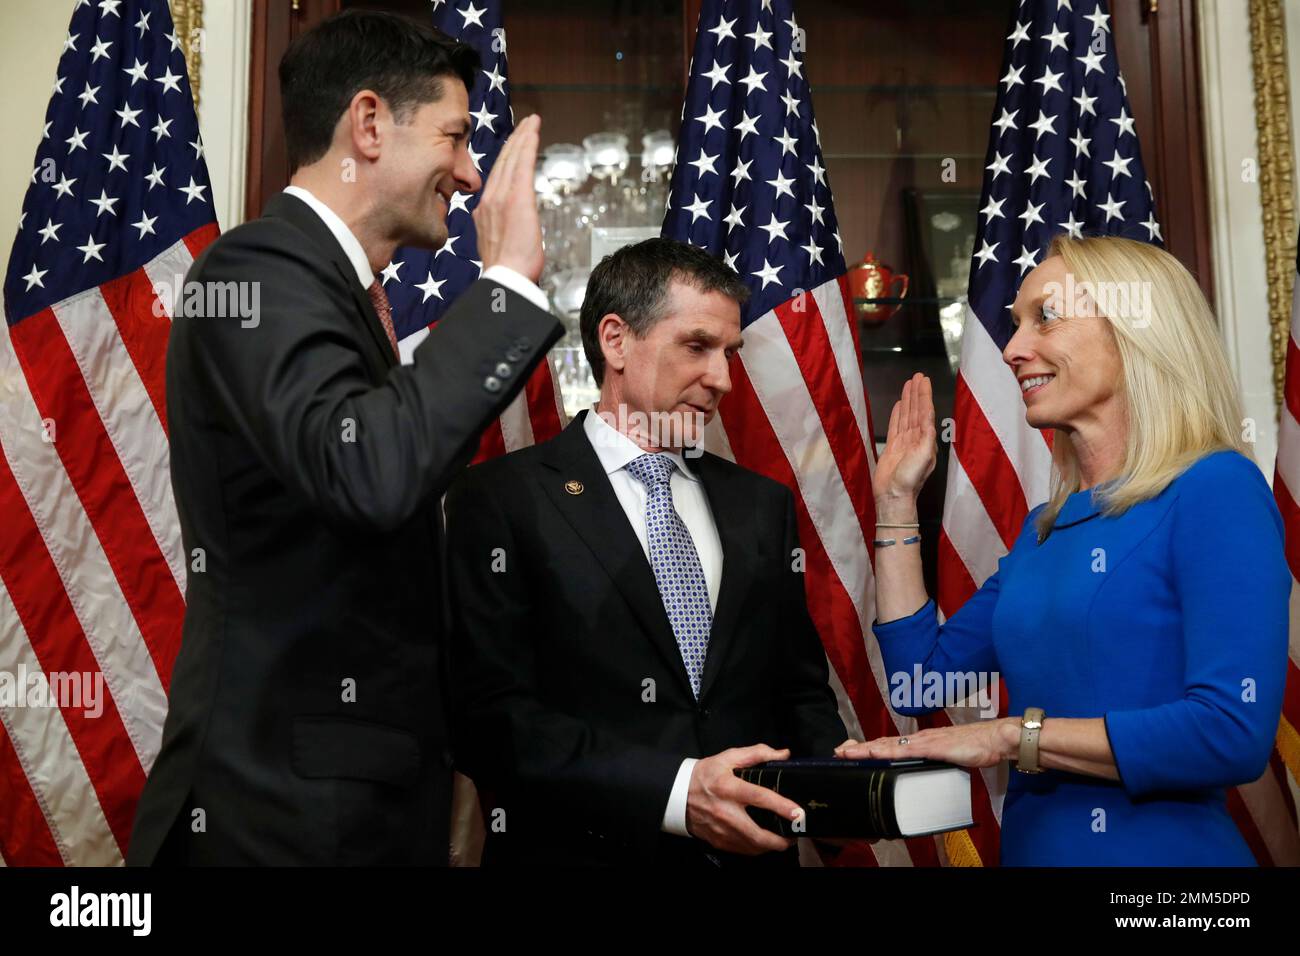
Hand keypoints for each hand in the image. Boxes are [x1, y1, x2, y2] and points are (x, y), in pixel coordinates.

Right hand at [473, 114, 543, 282]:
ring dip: (523, 137)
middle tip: (526, 124)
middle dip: (515, 140)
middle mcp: (490, 199)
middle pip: (503, 161)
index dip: (507, 157)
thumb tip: (508, 225)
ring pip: (512, 158)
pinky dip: (528, 145)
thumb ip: (500, 228)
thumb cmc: (507, 270)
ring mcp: (502, 197)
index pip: (497, 176)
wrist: (506, 278)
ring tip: (532, 122)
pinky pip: (522, 164)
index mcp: (484, 210)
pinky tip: (533, 132)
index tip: (514, 144)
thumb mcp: (497, 243)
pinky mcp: (517, 198)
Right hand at [685, 744, 802, 854]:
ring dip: (772, 846)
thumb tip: (783, 754)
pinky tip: (764, 841)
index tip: (797, 812)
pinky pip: (743, 851)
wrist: (677, 794)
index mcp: (729, 788)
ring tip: (783, 838)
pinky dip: (757, 848)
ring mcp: (721, 830)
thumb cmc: (705, 774)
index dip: (781, 806)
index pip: (759, 798)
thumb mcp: (728, 758)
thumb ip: (757, 754)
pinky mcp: (718, 841)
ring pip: (753, 847)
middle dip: (781, 840)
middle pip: (758, 835)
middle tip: (795, 834)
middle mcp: (725, 812)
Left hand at [834, 719, 1018, 769]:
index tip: (849, 751)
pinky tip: (876, 754)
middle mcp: (918, 739)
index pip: (889, 745)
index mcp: (920, 742)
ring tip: (847, 752)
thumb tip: (922, 772)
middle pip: (883, 744)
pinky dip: (889, 752)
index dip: (868, 748)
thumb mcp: (948, 758)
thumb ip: (934, 762)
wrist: (994, 738)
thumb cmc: (975, 748)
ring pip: (889, 746)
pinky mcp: (934, 748)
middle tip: (838, 751)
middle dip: (859, 748)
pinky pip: (907, 751)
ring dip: (866, 749)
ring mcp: (924, 742)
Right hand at [873, 372, 936, 503]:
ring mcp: (904, 442)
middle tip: (917, 376)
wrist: (893, 495)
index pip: (926, 412)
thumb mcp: (923, 458)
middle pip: (917, 410)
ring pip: (907, 415)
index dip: (924, 396)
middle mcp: (917, 438)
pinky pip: (896, 425)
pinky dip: (897, 414)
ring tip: (908, 384)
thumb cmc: (910, 479)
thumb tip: (929, 421)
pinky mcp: (893, 447)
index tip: (923, 381)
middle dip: (917, 393)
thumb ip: (927, 439)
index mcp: (926, 440)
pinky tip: (899, 404)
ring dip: (908, 400)